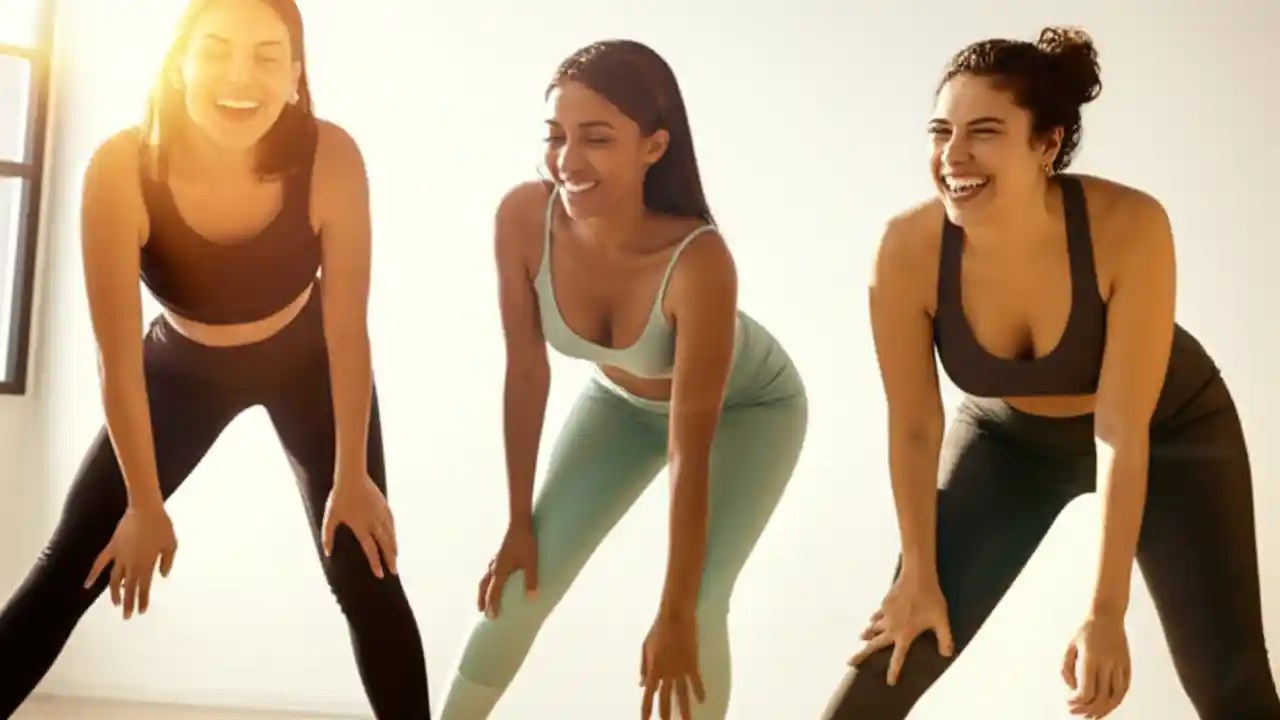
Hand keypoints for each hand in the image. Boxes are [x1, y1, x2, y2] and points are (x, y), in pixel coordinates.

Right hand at [84, 501, 177, 618]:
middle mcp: (131, 564)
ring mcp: (119, 557)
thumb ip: (167, 562)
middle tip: (127, 617)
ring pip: (114, 580)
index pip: (144, 588)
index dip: (142, 600)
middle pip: (129, 588)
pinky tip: (87, 585)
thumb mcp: (171, 544)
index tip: (141, 611)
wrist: (145, 509)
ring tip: (115, 604)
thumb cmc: (161, 525)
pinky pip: (99, 563)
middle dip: (128, 603)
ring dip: (114, 593)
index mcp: (147, 564)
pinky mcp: (111, 548)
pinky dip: (92, 574)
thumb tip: (163, 576)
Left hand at [322, 473, 396, 577]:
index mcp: (361, 527)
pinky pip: (391, 523)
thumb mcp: (329, 517)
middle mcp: (374, 523)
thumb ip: (327, 536)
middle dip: (390, 560)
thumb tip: (327, 553)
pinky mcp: (384, 506)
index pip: (371, 550)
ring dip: (393, 547)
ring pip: (390, 534)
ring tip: (395, 557)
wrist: (351, 477)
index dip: (375, 564)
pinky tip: (394, 537)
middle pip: (385, 545)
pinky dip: (394, 532)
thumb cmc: (338, 498)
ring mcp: (381, 514)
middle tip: (394, 571)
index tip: (380, 575)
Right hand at [478, 521, 537, 618]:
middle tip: (482, 612)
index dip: (492, 606)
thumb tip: (532, 598)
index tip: (491, 618)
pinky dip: (488, 579)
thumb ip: (531, 580)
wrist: (520, 522)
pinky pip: (489, 570)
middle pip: (484, 586)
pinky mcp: (499, 553)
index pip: (493, 593)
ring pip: (485, 578)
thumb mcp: (531, 562)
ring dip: (483, 590)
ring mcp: (496, 559)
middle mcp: (495, 566)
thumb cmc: (526, 542)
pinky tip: (493, 577)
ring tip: (483, 598)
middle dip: (482, 600)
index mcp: (500, 571)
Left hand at [640, 610, 704, 718]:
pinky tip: (702, 701)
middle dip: (666, 714)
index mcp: (653, 668)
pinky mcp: (692, 663)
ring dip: (684, 711)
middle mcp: (665, 672)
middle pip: (665, 699)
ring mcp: (679, 669)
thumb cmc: (658, 629)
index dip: (646, 709)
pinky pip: (696, 681)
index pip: (647, 694)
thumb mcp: (645, 647)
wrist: (674, 615)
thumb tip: (640, 684)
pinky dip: (699, 691)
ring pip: (682, 695)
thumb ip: (644, 667)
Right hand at [849, 571, 954, 685]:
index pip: (898, 658)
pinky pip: (877, 615)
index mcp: (905, 635)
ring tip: (861, 639)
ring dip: (868, 635)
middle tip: (850, 663)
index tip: (889, 682)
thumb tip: (946, 654)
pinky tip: (872, 620)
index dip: (894, 671)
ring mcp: (886, 615)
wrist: (917, 577)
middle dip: (862, 655)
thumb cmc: (931, 599)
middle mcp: (892, 628)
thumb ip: (945, 639)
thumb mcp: (942, 621)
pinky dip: (874, 619)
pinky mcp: (885, 604)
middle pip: (874, 645)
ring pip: (873, 628)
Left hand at [1063, 612, 1130, 717]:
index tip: (1068, 704)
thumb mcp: (1069, 646)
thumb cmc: (1085, 631)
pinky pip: (1124, 689)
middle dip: (1087, 710)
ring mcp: (1120, 665)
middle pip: (1100, 697)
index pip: (1086, 691)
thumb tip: (1072, 689)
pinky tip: (1106, 707)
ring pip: (1115, 697)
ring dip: (1103, 710)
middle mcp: (1107, 663)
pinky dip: (1116, 701)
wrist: (1107, 614)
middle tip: (1076, 713)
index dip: (1077, 703)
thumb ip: (1067, 668)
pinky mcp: (1127, 665)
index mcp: (1090, 658)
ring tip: (1091, 716)